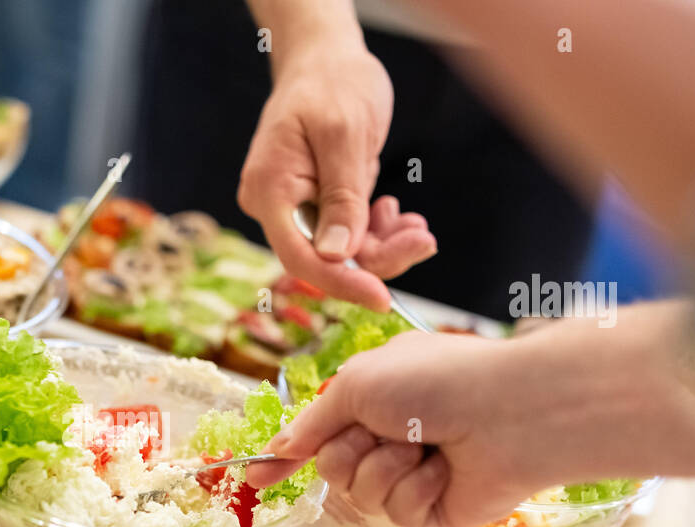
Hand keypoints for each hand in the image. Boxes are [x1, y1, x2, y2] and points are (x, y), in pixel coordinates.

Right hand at [238, 48, 436, 311]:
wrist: (326, 60)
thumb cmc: (332, 84)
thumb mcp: (345, 135)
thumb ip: (342, 196)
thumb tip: (339, 255)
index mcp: (269, 191)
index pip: (300, 255)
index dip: (341, 282)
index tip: (382, 298)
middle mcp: (275, 208)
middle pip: (325, 259)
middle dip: (378, 258)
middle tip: (424, 240)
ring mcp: (295, 210)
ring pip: (343, 252)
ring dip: (384, 247)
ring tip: (417, 226)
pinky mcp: (317, 208)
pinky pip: (348, 236)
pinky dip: (377, 234)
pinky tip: (398, 215)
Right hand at [249, 330, 540, 526]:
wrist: (509, 413)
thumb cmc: (437, 382)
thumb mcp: (356, 384)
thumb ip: (312, 421)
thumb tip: (279, 447)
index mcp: (375, 399)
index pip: (317, 434)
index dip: (286, 457)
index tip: (256, 478)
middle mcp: (391, 438)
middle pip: (332, 468)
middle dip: (350, 450)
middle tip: (384, 430)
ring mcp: (412, 476)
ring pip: (360, 494)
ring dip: (385, 467)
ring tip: (424, 446)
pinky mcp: (434, 511)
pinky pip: (397, 514)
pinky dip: (416, 488)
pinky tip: (445, 471)